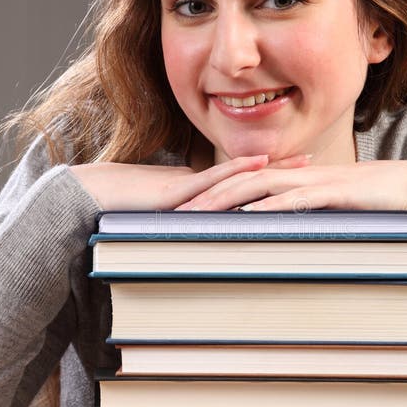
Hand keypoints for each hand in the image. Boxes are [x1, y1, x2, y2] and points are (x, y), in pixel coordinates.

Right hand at [68, 153, 310, 211]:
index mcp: (199, 195)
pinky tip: (262, 165)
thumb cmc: (120, 212)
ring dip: (271, 171)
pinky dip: (238, 171)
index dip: (272, 179)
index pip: (243, 186)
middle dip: (283, 171)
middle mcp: (199, 187)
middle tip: (317, 164)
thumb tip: (203, 242)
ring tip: (303, 166)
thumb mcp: (161, 221)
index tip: (301, 174)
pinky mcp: (176, 190)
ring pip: (239, 178)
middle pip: (249, 179)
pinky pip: (212, 180)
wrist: (88, 199)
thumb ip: (183, 224)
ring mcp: (189, 187)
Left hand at [176, 160, 406, 251]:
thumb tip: (278, 242)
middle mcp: (299, 176)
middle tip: (176, 212)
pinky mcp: (334, 192)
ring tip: (199, 213)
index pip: (246, 184)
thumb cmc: (371, 207)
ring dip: (229, 197)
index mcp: (295, 181)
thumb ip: (303, 222)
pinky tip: (250, 215)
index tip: (187, 212)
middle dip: (208, 195)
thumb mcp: (328, 217)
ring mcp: (315, 182)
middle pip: (242, 180)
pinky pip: (297, 197)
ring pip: (262, 185)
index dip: (215, 195)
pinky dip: (271, 205)